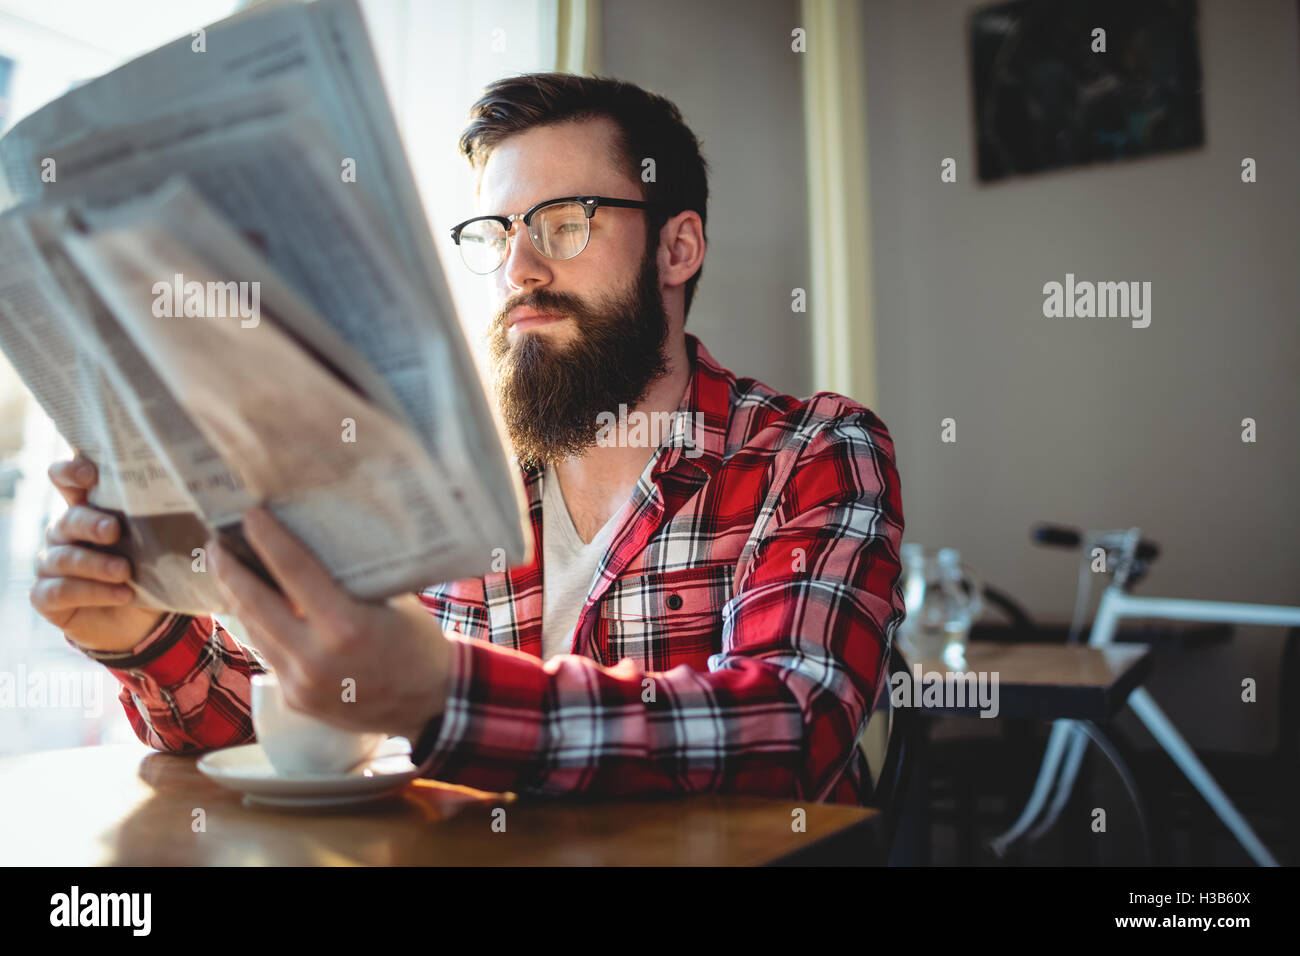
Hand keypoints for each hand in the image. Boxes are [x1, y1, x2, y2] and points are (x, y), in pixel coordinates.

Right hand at [31, 456, 166, 651]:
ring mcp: (50, 564)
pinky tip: (121, 594)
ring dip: (95, 564)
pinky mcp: (46, 596)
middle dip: (90, 524)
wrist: (139, 622)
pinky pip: (59, 591)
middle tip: (114, 530)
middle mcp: (63, 533)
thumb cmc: (148, 571)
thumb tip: (198, 502)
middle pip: (68, 520)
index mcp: (87, 510)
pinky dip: (91, 592)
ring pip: (63, 557)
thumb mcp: (157, 544)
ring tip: (124, 571)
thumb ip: (161, 522)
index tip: (90, 473)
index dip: (70, 471)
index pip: (66, 480)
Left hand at [209, 506, 451, 740]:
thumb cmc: (417, 643)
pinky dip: (259, 626)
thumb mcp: (391, 602)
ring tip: (229, 570)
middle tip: (217, 543)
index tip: (249, 514)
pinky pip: (267, 653)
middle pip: (254, 602)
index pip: (293, 570)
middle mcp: (315, 657)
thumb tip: (313, 544)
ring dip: (237, 598)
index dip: (267, 538)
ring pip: (253, 629)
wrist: (430, 704)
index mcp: (345, 626)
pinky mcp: (294, 698)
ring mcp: (300, 682)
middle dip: (230, 569)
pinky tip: (254, 608)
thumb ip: (349, 581)